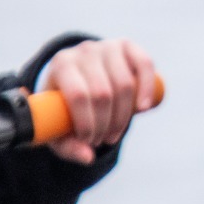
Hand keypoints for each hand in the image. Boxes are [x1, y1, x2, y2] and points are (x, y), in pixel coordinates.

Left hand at [40, 39, 156, 165]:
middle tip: (102, 140)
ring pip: (124, 84)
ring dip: (123, 116)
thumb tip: (88, 156)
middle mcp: (83, 51)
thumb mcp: (57, 126)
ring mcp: (107, 46)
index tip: (88, 141)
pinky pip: (145, 64)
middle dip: (105, 124)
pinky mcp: (128, 46)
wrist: (77, 74)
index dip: (87, 123)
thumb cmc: (64, 105)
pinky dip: (147, 87)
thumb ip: (67, 145)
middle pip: (102, 93)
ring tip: (115, 132)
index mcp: (61, 65)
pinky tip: (143, 108)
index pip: (78, 95)